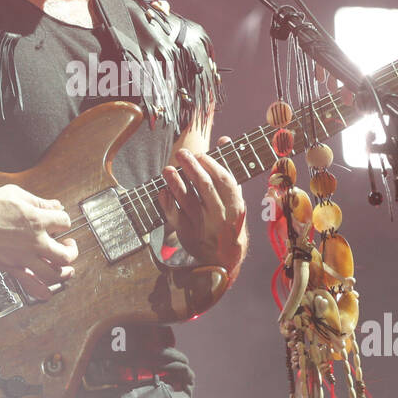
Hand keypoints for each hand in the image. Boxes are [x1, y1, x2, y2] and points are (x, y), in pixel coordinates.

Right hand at [0, 184, 76, 300]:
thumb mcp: (15, 194)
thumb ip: (39, 201)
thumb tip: (55, 205)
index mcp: (36, 220)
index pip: (65, 223)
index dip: (64, 221)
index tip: (59, 222)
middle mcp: (33, 242)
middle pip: (66, 254)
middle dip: (72, 251)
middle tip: (68, 246)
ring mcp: (22, 258)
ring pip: (53, 274)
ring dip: (64, 272)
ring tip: (65, 267)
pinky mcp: (9, 268)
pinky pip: (30, 285)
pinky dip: (42, 292)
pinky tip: (48, 292)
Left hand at [156, 136, 246, 269]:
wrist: (224, 258)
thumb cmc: (229, 221)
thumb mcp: (235, 198)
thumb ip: (228, 169)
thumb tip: (224, 139)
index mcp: (235, 206)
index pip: (224, 180)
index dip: (212, 164)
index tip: (201, 154)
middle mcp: (220, 215)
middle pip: (204, 187)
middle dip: (192, 167)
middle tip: (182, 153)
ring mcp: (202, 225)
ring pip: (187, 200)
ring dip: (176, 182)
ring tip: (168, 169)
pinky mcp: (187, 233)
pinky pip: (174, 216)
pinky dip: (167, 203)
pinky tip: (162, 191)